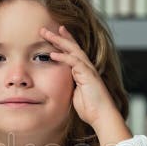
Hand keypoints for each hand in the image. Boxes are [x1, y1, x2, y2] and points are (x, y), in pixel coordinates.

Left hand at [42, 25, 130, 145]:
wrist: (102, 116)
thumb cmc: (91, 109)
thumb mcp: (75, 95)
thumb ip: (70, 86)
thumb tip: (61, 84)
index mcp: (83, 71)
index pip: (72, 52)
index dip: (63, 42)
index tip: (54, 33)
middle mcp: (87, 67)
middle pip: (72, 47)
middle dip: (59, 37)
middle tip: (44, 29)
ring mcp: (88, 70)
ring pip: (73, 50)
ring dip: (59, 41)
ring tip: (47, 34)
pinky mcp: (89, 75)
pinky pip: (74, 63)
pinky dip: (63, 57)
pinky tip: (53, 54)